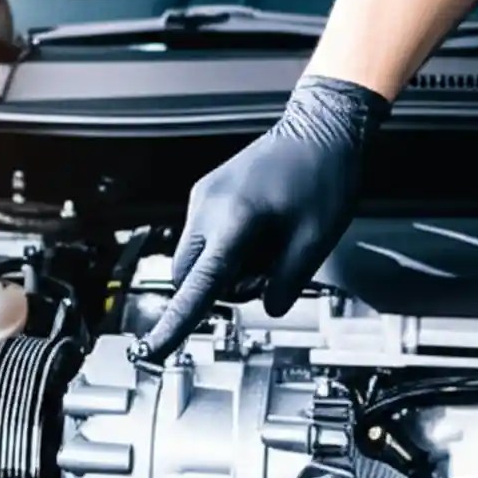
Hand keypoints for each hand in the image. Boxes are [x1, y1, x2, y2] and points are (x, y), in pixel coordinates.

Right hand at [133, 75, 389, 363]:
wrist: (319, 126)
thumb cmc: (323, 177)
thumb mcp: (317, 241)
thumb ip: (286, 283)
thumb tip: (267, 305)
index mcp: (234, 221)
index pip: (199, 287)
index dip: (177, 324)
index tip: (154, 351)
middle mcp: (207, 209)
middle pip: (189, 277)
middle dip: (219, 287)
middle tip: (267, 267)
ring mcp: (202, 198)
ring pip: (195, 259)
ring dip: (224, 266)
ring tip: (268, 240)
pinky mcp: (205, 193)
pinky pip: (203, 236)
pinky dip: (225, 246)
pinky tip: (258, 227)